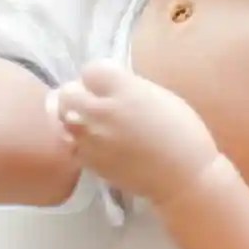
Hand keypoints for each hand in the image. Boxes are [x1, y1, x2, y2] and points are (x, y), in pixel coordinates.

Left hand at [46, 60, 219, 203]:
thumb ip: (130, 88)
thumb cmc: (184, 136)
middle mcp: (102, 112)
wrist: (183, 179)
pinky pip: (70, 143)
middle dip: (79, 92)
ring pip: (63, 118)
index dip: (100, 75)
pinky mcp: (88, 162)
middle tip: (96, 101)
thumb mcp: (163, 98)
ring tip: (92, 121)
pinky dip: (77, 139)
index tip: (110, 83)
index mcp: (125, 91)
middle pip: (68, 92)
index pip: (91, 70)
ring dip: (75, 115)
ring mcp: (92, 139)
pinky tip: (94, 141)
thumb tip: (110, 86)